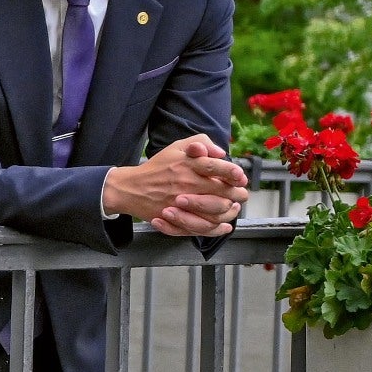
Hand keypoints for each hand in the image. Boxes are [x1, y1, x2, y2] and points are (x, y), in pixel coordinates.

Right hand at [106, 134, 246, 236]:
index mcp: (188, 165)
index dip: (233, 173)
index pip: (217, 167)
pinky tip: (224, 225)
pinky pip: (203, 227)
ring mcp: (182, 204)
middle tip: (241, 194)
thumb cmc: (157, 168)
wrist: (130, 189)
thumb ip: (201, 142)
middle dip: (237, 194)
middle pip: (222, 192)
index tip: (240, 177)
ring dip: (230, 211)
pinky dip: (217, 228)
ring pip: (216, 212)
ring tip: (233, 207)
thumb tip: (221, 152)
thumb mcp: (177, 147)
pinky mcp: (177, 219)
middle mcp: (187, 184)